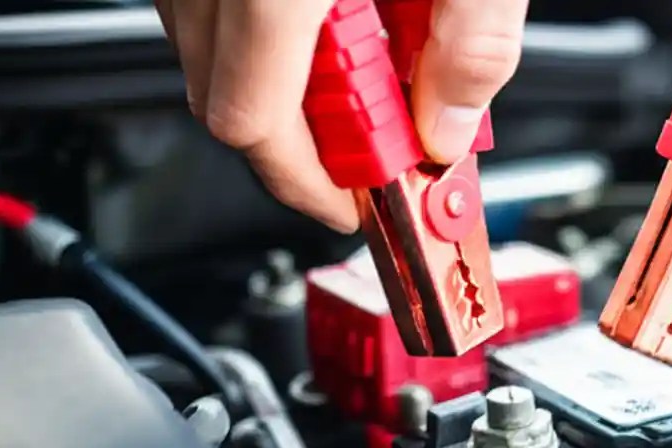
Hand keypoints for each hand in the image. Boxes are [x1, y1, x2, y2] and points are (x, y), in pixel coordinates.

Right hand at [154, 0, 528, 232]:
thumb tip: (449, 126)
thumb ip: (472, 40)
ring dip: (274, 77)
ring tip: (358, 53)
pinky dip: (254, 27)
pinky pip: (200, 2)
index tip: (358, 204)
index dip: (309, 185)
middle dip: (300, 141)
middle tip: (372, 139)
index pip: (253, 124)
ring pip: (200, 49)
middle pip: (218, 98)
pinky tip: (324, 7)